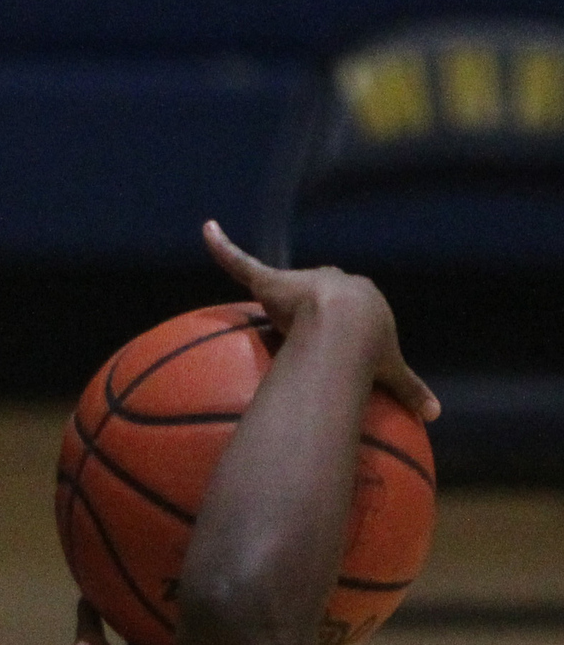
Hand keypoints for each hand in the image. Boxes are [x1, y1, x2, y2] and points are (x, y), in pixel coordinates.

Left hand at [203, 222, 440, 422]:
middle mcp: (332, 281)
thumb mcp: (391, 372)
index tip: (339, 338)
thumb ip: (410, 390)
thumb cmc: (370, 351)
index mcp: (361, 299)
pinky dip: (222, 249)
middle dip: (312, 305)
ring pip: (283, 281)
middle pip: (319, 289)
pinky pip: (240, 263)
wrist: (348, 330)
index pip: (350, 304)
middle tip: (305, 328)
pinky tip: (207, 229)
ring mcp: (300, 281)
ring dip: (276, 294)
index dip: (342, 320)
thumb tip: (436, 415)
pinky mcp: (270, 282)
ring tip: (270, 308)